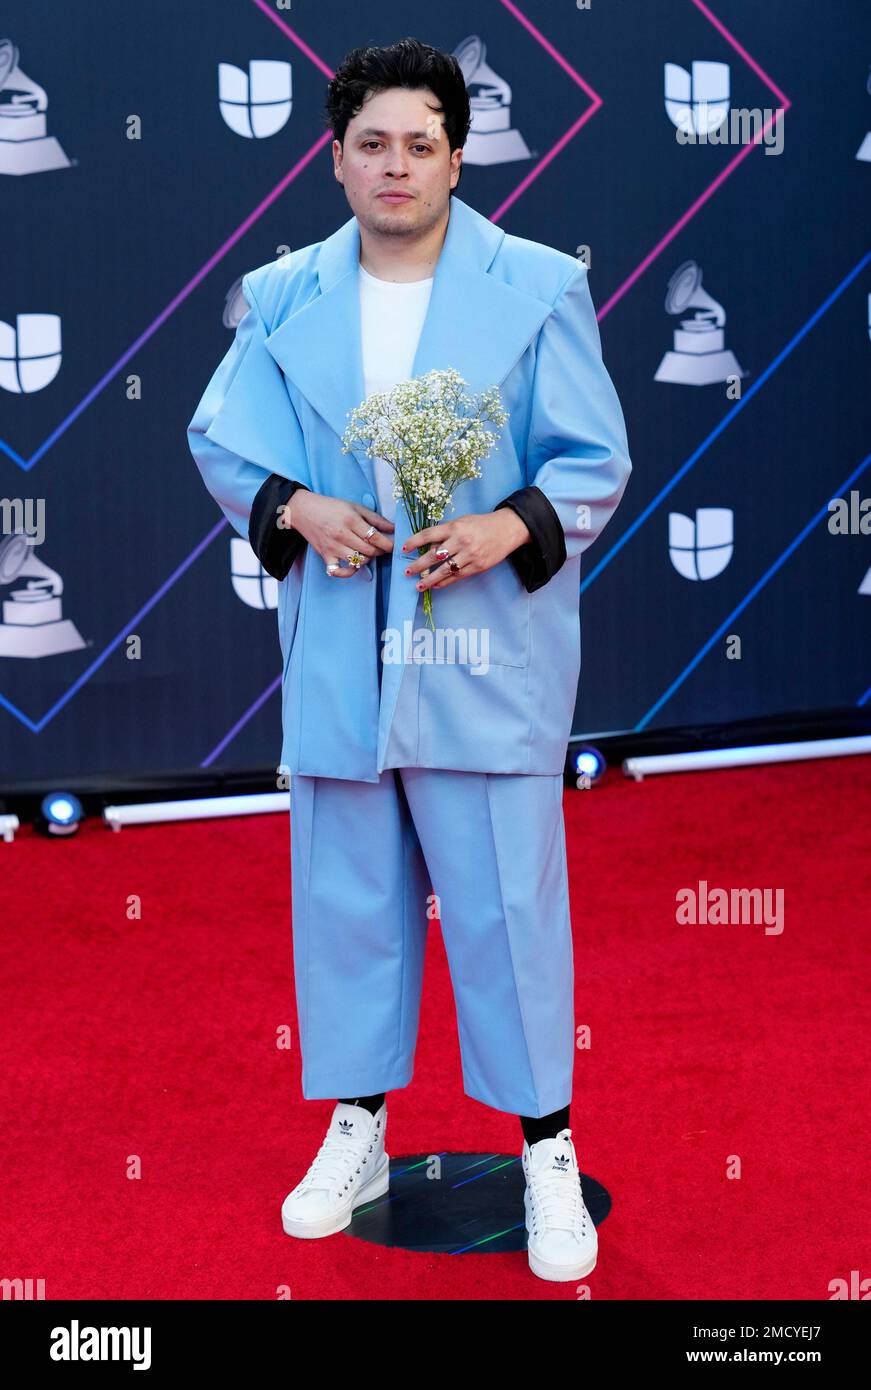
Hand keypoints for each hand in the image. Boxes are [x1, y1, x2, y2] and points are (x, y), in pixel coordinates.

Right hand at [290, 491, 393, 576]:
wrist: (304, 510)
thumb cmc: (331, 507)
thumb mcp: (355, 507)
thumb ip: (376, 519)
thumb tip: (394, 529)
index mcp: (351, 520)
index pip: (375, 537)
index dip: (388, 544)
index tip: (393, 545)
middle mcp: (342, 535)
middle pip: (369, 551)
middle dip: (380, 551)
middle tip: (380, 547)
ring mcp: (333, 547)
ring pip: (359, 562)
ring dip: (367, 559)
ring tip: (367, 552)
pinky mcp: (325, 556)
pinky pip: (339, 572)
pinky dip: (348, 572)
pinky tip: (353, 565)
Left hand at [403, 510, 530, 590]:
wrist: (506, 529)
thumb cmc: (481, 524)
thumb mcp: (461, 522)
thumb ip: (445, 533)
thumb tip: (427, 546)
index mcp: (455, 527)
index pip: (428, 535)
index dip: (414, 542)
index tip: (404, 549)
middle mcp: (461, 541)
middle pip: (434, 556)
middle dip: (418, 565)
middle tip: (407, 571)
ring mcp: (470, 555)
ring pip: (444, 570)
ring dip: (429, 579)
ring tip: (418, 585)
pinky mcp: (477, 566)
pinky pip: (457, 576)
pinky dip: (444, 582)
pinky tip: (435, 585)